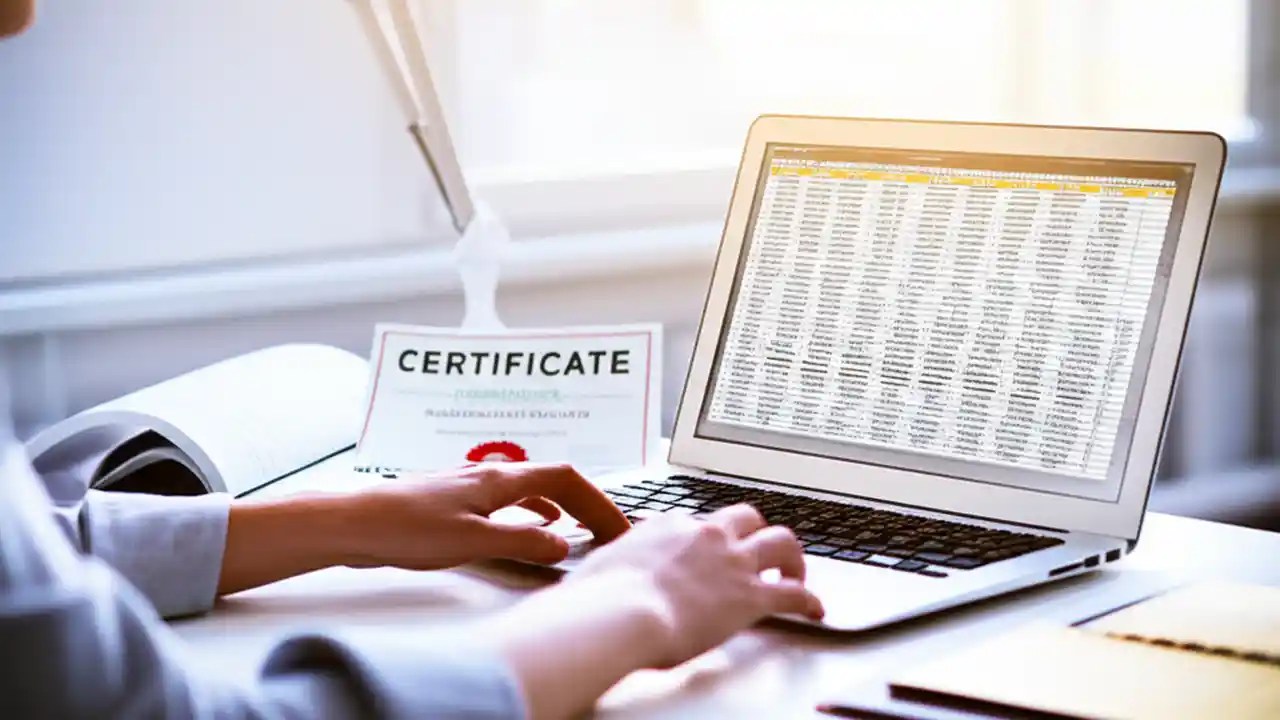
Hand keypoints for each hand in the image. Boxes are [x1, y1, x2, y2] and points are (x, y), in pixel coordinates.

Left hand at [338, 462, 630, 569]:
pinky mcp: (455, 503)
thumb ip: (521, 543)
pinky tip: (527, 529)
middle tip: (609, 532)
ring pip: (531, 489)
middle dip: (587, 504)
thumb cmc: (404, 527)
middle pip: (554, 480)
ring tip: (579, 530)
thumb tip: (563, 546)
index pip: (567, 479)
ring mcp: (471, 487)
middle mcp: (489, 475)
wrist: (351, 522)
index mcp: (499, 479)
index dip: (599, 502)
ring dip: (562, 507)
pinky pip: (510, 501)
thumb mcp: (472, 541)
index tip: (619, 528)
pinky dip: (532, 513)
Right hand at [488, 504, 822, 718]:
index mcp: (667, 526)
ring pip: (781, 541)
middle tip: (761, 552)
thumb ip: (613, 564)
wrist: (617, 613)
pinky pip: (793, 592)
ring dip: (792, 557)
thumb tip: (601, 573)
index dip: (708, 537)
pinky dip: (809, 600)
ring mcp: (730, 561)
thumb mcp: (600, 567)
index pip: (697, 522)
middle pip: (746, 518)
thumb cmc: (599, 599)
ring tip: (797, 573)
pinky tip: (815, 610)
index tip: (710, 550)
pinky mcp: (750, 594)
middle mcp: (704, 535)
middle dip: (756, 533)